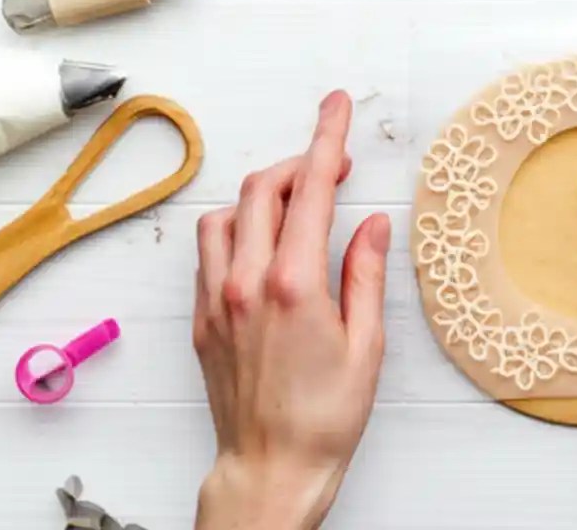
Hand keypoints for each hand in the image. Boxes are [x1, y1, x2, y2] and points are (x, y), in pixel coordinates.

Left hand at [193, 91, 390, 529]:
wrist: (271, 468)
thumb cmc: (324, 418)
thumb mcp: (367, 344)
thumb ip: (367, 273)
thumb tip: (373, 225)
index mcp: (294, 285)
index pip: (309, 190)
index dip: (327, 140)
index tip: (336, 108)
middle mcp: (246, 283)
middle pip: (261, 190)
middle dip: (299, 163)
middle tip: (334, 164)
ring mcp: (217, 300)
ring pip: (226, 214)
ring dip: (261, 194)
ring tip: (297, 203)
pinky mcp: (202, 320)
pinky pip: (209, 251)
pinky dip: (236, 228)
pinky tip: (263, 243)